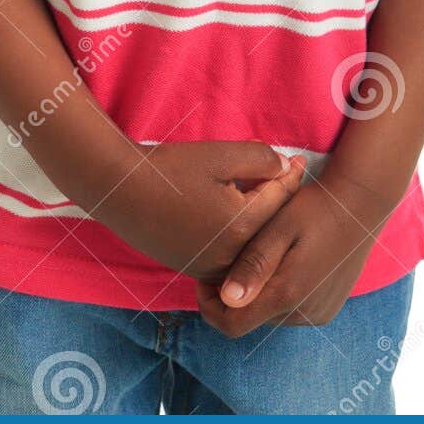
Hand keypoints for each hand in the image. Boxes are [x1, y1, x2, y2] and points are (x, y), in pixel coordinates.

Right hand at [101, 139, 306, 282]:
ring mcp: (211, 267)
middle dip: (279, 200)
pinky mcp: (194, 268)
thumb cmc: (172, 170)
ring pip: (249, 243)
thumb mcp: (221, 155)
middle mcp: (232, 256)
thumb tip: (284, 166)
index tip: (302, 161)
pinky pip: (229, 253)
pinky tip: (237, 214)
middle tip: (290, 176)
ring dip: (260, 220)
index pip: (279, 199)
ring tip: (267, 194)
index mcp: (242, 227)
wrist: (122, 191)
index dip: (291, 175)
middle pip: (269, 227)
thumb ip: (260, 159)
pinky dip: (238, 234)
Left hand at [194, 170, 391, 335]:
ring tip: (264, 254)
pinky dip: (281, 293)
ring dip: (259, 292)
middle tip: (236, 255)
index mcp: (286, 294)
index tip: (206, 277)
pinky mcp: (327, 309)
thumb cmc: (315, 208)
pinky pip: (291, 311)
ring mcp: (317, 314)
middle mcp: (302, 313)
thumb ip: (254, 263)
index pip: (231, 324)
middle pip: (250, 318)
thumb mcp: (279, 226)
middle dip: (235, 293)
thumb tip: (228, 298)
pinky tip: (287, 261)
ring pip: (270, 314)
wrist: (361, 204)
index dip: (209, 306)